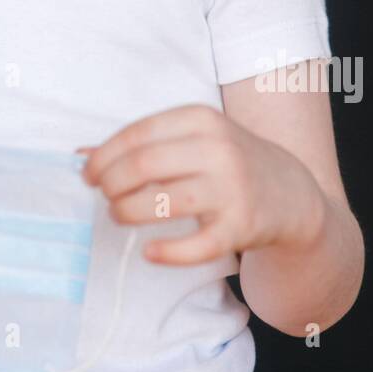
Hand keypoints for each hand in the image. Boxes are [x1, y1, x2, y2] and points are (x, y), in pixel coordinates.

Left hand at [78, 104, 324, 265]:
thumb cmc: (226, 162)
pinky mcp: (241, 227)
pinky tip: (148, 252)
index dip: (104, 156)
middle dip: (112, 183)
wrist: (291, 192)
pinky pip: (196, 245)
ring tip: (119, 215)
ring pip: (164, 202)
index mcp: (200, 119)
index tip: (88, 175)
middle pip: (145, 165)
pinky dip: (166, 252)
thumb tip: (81, 156)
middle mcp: (218, 149)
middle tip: (105, 197)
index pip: (137, 134)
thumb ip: (141, 144)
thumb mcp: (191, 139)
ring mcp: (232, 188)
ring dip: (129, 211)